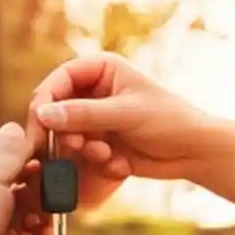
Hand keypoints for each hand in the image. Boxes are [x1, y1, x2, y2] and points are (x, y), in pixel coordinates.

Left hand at [0, 122, 51, 234]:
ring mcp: (7, 234)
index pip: (31, 162)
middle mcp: (1, 204)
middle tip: (38, 211)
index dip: (47, 165)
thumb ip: (8, 150)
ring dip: (47, 231)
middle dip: (50, 203)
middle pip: (45, 196)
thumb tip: (20, 125)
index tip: (57, 170)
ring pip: (48, 226)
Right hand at [27, 54, 234, 209]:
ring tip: (106, 154)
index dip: (45, 101)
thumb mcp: (126, 114)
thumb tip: (43, 115)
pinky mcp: (100, 143)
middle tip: (71, 146)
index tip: (40, 124)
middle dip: (62, 132)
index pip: (59, 80)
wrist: (195, 151)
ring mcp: (95, 119)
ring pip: (66, 136)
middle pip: (55, 109)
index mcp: (100, 69)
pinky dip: (97, 161)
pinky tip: (121, 164)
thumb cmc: (169, 121)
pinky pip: (82, 155)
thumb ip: (83, 114)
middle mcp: (94, 91)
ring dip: (84, 149)